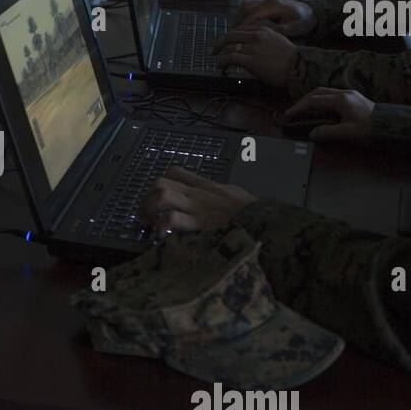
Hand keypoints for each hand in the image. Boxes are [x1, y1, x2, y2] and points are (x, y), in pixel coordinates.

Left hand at [140, 168, 258, 232]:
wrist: (265, 221)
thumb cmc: (253, 213)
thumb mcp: (234, 196)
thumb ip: (219, 196)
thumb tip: (213, 202)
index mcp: (206, 186)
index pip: (176, 173)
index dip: (161, 183)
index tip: (156, 198)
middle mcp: (198, 193)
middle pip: (161, 182)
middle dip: (147, 199)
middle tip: (145, 216)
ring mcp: (197, 207)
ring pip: (162, 195)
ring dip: (149, 209)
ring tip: (150, 225)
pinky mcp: (200, 223)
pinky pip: (172, 219)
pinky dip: (162, 227)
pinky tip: (162, 236)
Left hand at [214, 25, 296, 87]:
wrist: (298, 67)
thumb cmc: (290, 58)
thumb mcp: (276, 40)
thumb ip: (262, 40)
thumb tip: (250, 47)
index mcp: (262, 30)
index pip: (240, 29)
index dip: (229, 37)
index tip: (225, 43)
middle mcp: (256, 36)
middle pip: (230, 35)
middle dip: (219, 43)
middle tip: (214, 50)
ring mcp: (252, 47)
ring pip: (228, 47)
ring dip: (220, 55)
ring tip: (218, 62)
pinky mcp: (250, 60)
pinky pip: (229, 58)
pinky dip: (222, 62)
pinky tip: (221, 67)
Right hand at [234, 0, 316, 36]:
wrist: (310, 13)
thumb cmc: (302, 21)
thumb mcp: (293, 29)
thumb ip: (277, 30)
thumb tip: (261, 33)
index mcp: (274, 5)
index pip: (252, 14)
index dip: (242, 25)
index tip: (236, 36)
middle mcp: (268, 0)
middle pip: (245, 8)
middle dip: (237, 22)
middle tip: (233, 35)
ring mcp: (265, 0)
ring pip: (245, 5)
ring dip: (238, 17)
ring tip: (236, 31)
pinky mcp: (264, 2)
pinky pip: (249, 6)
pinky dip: (243, 15)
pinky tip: (243, 25)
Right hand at [283, 87, 374, 142]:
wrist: (390, 123)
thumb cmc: (370, 128)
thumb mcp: (348, 133)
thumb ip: (328, 132)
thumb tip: (312, 134)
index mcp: (340, 101)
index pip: (313, 101)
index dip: (299, 107)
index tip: (289, 114)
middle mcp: (343, 93)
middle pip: (317, 92)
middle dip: (303, 101)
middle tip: (294, 111)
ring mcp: (349, 93)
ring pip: (324, 91)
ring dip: (312, 99)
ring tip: (304, 109)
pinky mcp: (353, 96)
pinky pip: (332, 94)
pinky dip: (321, 99)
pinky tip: (320, 108)